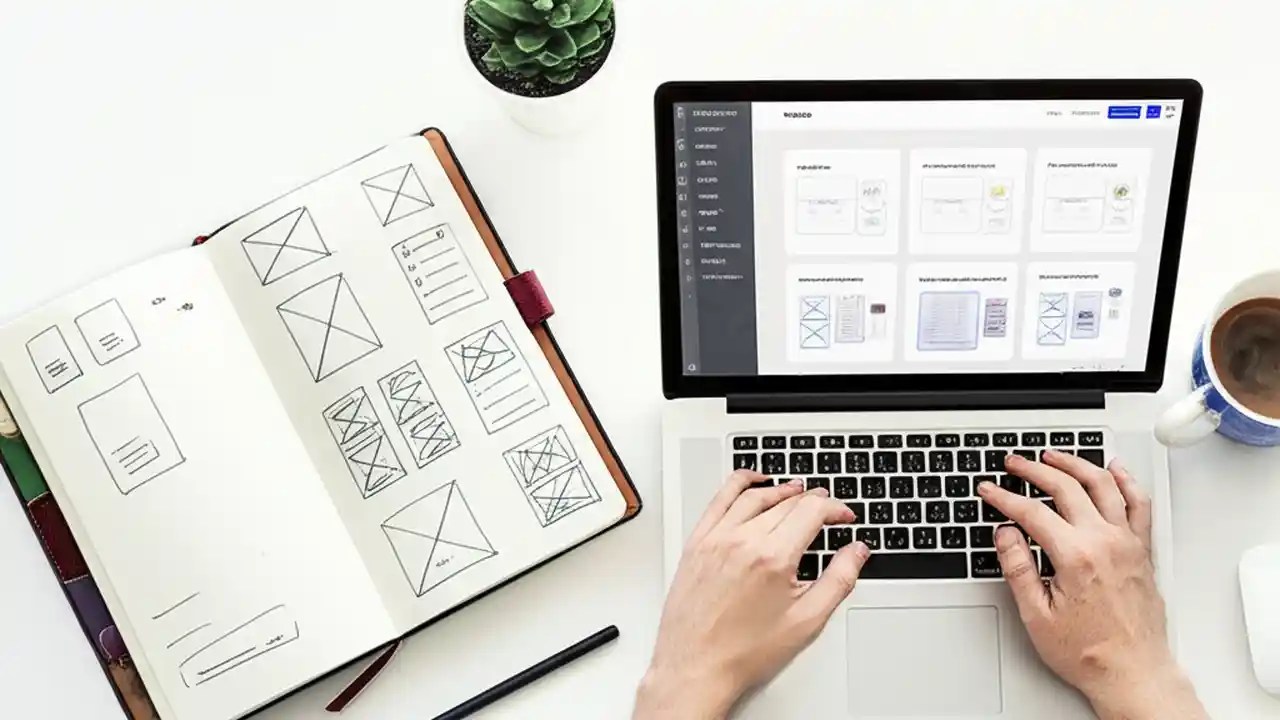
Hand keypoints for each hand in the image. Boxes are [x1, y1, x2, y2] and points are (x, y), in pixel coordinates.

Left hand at [634, 471, 869, 719]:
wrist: (696, 667)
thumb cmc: (743, 651)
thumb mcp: (806, 621)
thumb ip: (838, 580)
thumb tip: (856, 553)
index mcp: (772, 557)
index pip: (812, 511)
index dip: (835, 508)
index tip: (844, 516)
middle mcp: (742, 541)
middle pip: (786, 502)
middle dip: (813, 500)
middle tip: (827, 508)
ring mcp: (716, 538)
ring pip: (754, 495)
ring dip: (781, 489)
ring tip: (798, 491)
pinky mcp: (697, 542)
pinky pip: (719, 499)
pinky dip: (739, 483)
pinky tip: (752, 481)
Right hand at [980, 451, 1206, 719]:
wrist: (1133, 673)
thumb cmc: (1089, 652)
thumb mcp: (1037, 616)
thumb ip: (1019, 568)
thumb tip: (1006, 535)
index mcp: (1076, 557)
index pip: (1032, 512)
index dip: (1005, 498)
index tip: (990, 491)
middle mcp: (1105, 542)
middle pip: (1066, 488)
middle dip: (1034, 470)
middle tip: (1015, 463)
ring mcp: (1128, 543)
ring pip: (1103, 485)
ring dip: (1075, 464)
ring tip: (1054, 456)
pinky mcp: (1142, 550)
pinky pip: (1139, 504)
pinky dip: (1126, 481)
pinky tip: (1114, 470)